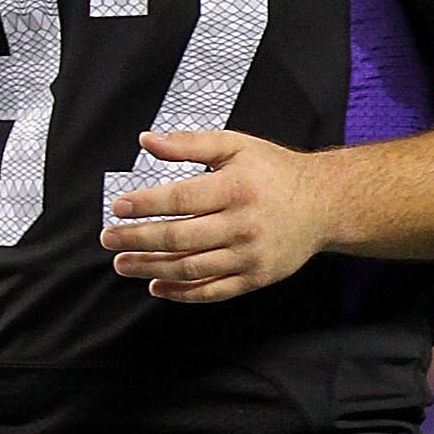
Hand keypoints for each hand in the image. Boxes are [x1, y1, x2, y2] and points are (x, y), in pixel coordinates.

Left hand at [102, 130, 334, 303]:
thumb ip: (189, 143)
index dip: (144, 204)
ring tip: (123, 263)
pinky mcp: (256, 278)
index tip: (118, 207)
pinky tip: (155, 286)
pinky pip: (212, 291)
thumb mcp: (236, 146)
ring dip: (151, 268)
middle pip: (179, 238)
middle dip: (138, 240)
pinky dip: (181, 293)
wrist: (324, 204)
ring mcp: (250, 255)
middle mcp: (243, 224)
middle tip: (109, 239)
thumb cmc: (274, 172)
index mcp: (235, 188)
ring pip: (191, 268)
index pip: (179, 199)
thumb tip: (147, 140)